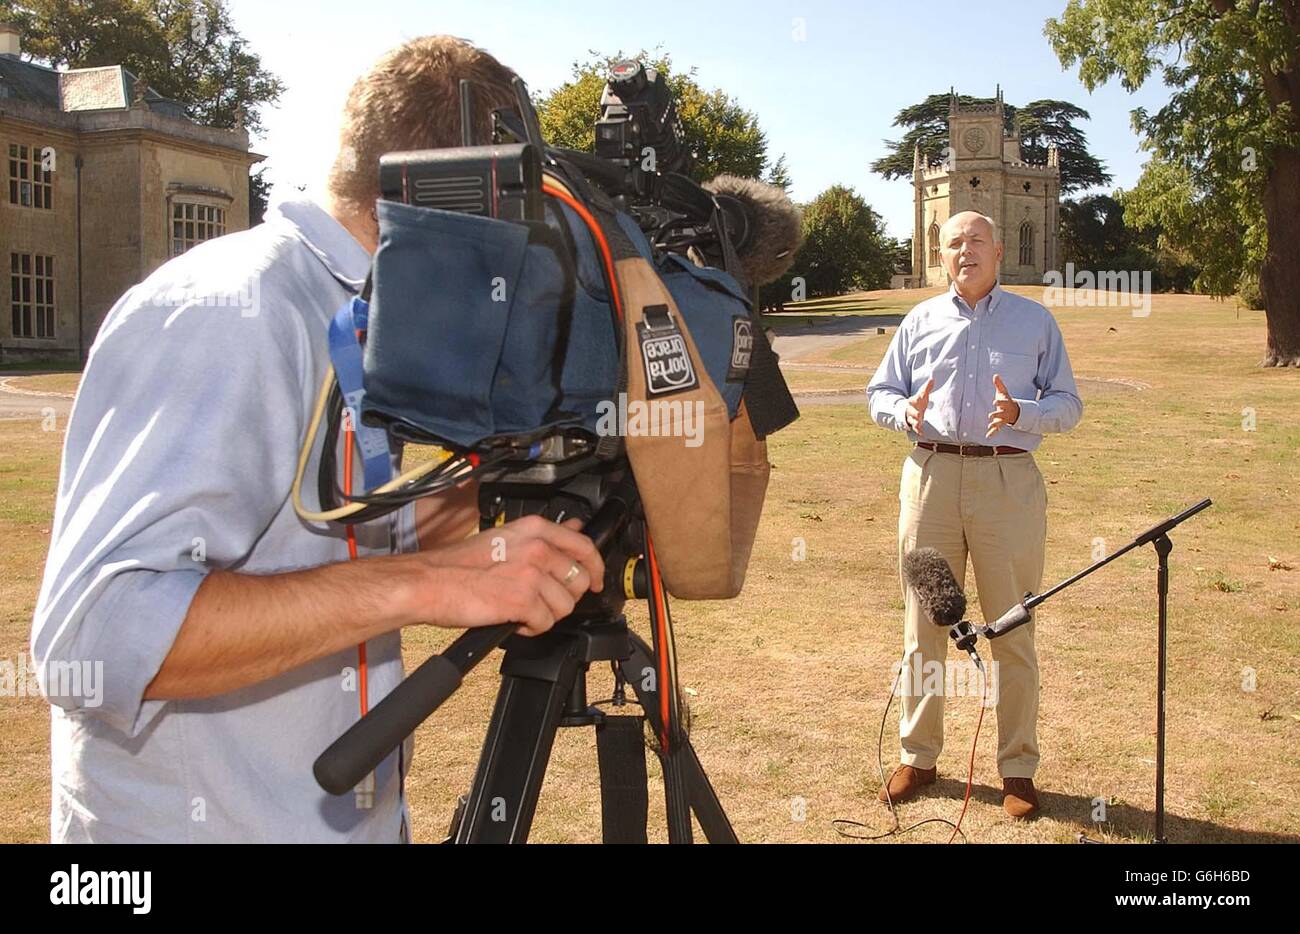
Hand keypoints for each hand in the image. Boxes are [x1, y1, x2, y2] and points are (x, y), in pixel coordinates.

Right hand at [417, 514, 604, 636]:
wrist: (428, 582)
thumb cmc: (458, 564)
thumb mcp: (507, 537)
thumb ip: (544, 535)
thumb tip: (574, 525)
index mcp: (534, 529)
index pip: (584, 546)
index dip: (595, 567)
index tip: (595, 579)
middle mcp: (537, 548)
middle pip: (579, 580)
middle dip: (564, 597)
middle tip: (542, 601)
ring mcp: (531, 574)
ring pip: (565, 606)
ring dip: (546, 615)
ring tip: (523, 611)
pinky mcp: (522, 601)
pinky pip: (545, 623)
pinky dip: (531, 629)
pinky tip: (515, 621)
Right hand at [905, 378, 934, 432]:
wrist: (906, 410)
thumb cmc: (917, 402)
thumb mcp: (921, 395)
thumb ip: (927, 388)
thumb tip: (932, 379)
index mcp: (912, 401)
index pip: (915, 398)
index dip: (919, 397)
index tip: (923, 395)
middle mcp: (910, 410)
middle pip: (911, 411)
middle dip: (915, 413)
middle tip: (919, 414)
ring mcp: (911, 417)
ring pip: (911, 420)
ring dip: (915, 423)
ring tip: (918, 425)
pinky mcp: (913, 424)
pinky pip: (915, 428)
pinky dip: (918, 430)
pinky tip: (921, 433)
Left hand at [986, 374, 1020, 437]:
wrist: (1015, 411)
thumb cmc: (1007, 400)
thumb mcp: (1003, 393)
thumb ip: (999, 384)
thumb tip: (995, 375)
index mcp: (1005, 404)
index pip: (1002, 402)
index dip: (999, 402)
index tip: (995, 402)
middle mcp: (1004, 412)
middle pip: (1000, 413)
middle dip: (996, 414)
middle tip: (990, 416)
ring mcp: (1003, 419)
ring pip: (999, 422)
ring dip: (995, 424)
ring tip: (990, 426)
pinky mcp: (1000, 424)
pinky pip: (997, 429)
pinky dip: (992, 433)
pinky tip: (988, 436)